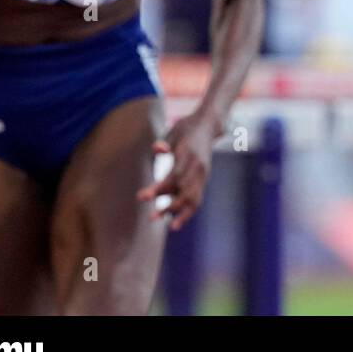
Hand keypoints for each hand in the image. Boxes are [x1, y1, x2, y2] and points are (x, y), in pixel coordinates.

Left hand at [136, 112, 219, 231]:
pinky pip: (198, 197)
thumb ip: (165, 142)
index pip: (173, 175)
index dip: (159, 188)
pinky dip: (188, 211)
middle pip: (184, 191)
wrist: (209, 125)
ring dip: (180, 213)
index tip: (143, 197)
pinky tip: (176, 222)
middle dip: (168, 206)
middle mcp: (198, 165)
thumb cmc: (186, 128)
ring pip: (194, 198)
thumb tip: (157, 150)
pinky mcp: (204, 178)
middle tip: (151, 218)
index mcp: (188, 153)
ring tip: (168, 226)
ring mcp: (203, 173)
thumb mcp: (174, 130)